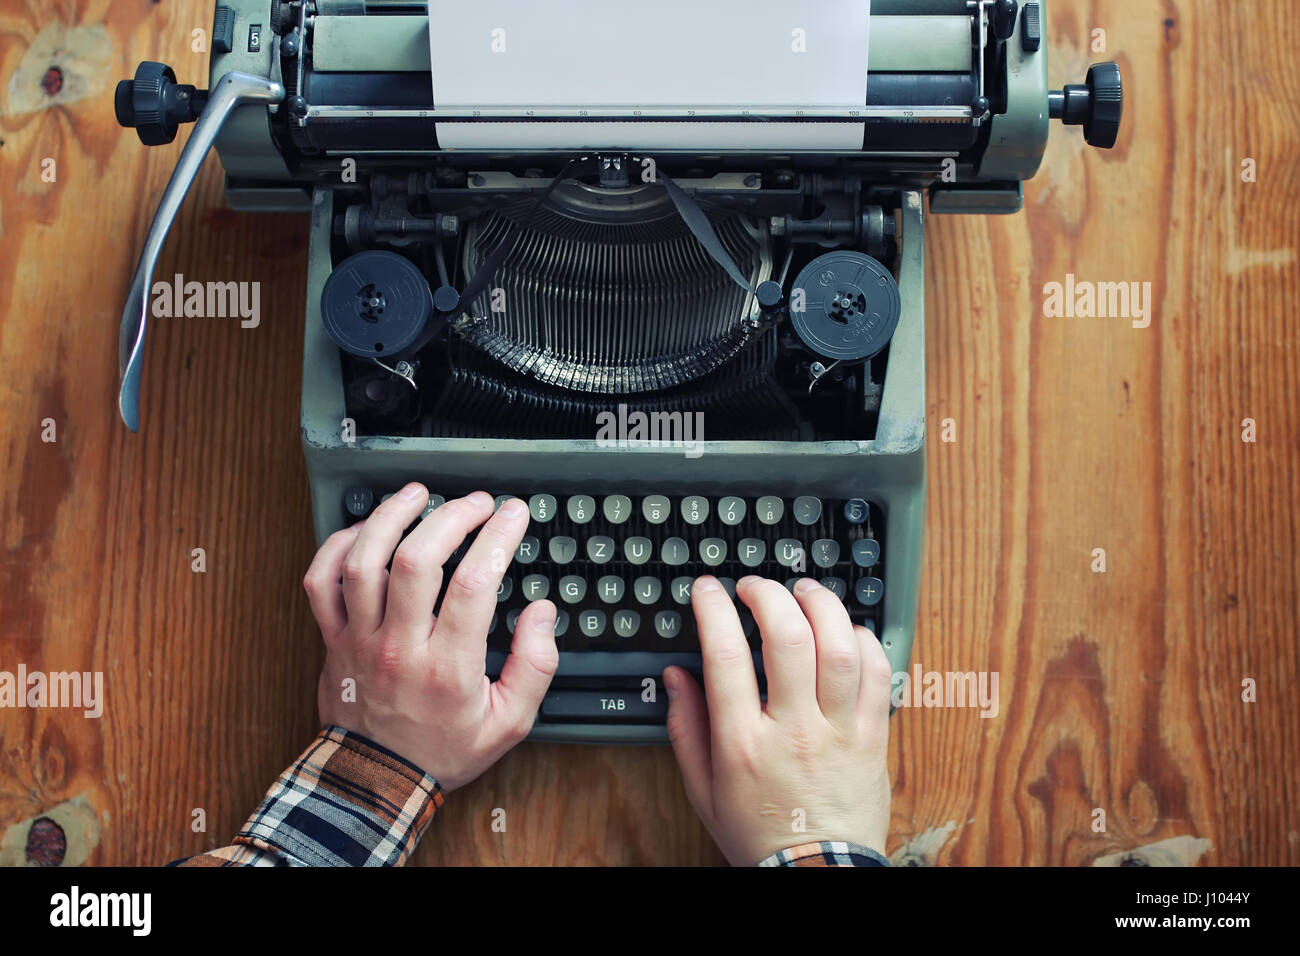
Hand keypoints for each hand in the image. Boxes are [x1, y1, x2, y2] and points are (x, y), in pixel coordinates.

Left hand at [303, 485, 557, 790]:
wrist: (377, 783)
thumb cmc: (442, 751)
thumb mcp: (509, 723)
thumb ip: (535, 666)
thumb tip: (541, 613)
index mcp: (448, 666)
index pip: (474, 584)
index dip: (497, 537)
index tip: (512, 514)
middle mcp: (400, 646)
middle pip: (417, 560)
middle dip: (451, 517)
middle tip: (474, 502)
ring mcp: (360, 640)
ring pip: (364, 561)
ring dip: (390, 517)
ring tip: (418, 494)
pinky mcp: (332, 639)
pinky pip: (321, 582)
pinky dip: (337, 547)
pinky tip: (365, 531)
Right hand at [665, 575, 891, 864]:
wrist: (819, 873)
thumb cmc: (760, 835)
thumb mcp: (704, 789)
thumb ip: (686, 729)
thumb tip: (677, 676)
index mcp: (745, 744)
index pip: (726, 657)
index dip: (714, 610)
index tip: (708, 590)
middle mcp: (795, 730)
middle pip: (787, 638)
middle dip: (768, 595)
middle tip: (755, 587)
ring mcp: (840, 731)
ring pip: (839, 646)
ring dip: (821, 605)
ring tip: (804, 592)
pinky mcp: (874, 735)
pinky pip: (878, 672)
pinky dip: (862, 639)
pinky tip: (843, 631)